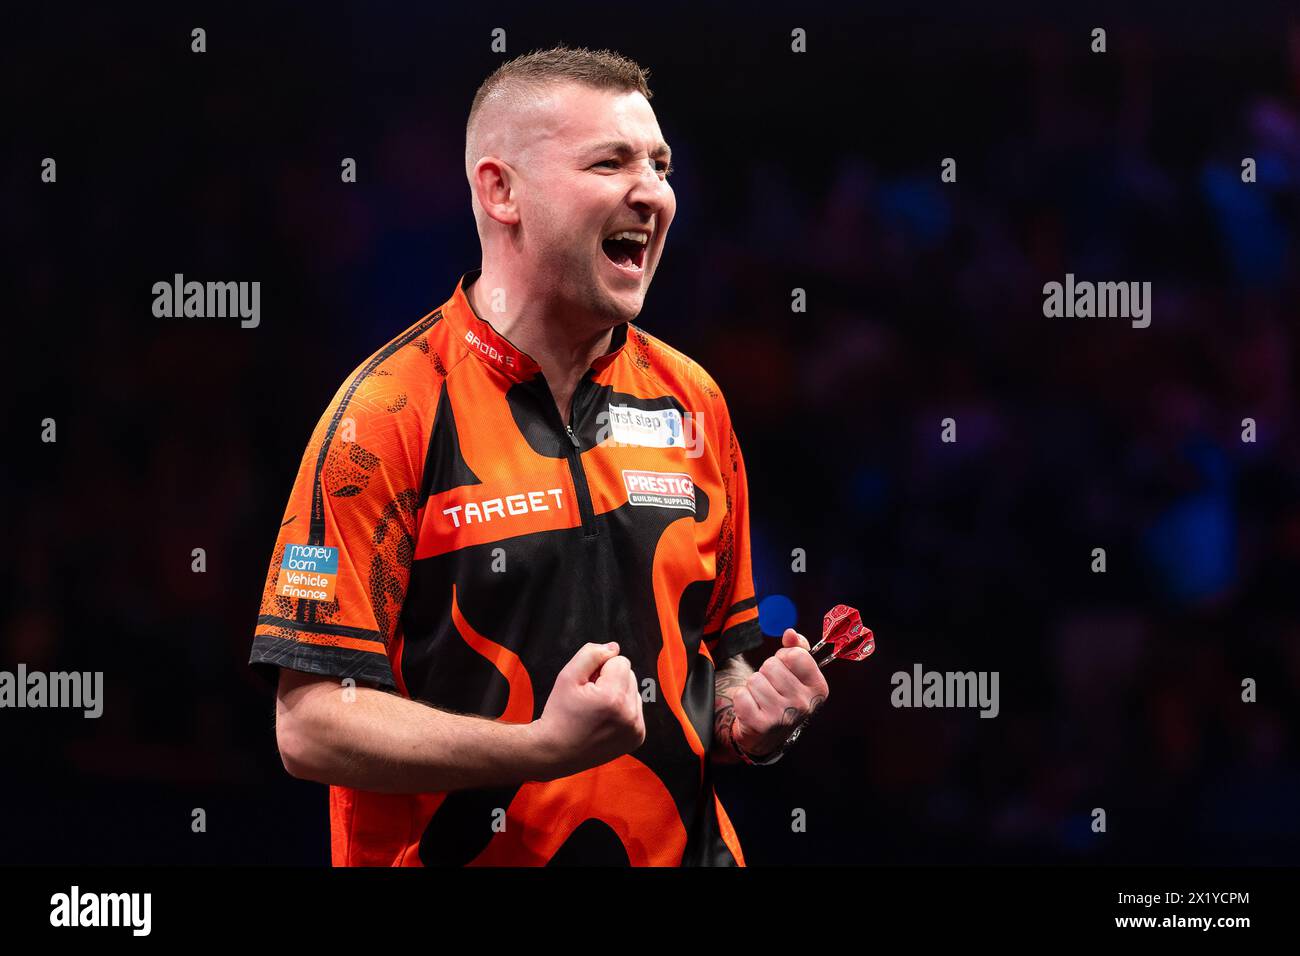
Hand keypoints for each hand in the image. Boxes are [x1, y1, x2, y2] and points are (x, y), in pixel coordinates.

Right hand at [532, 642, 645, 778]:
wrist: (556, 752)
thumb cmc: (559, 712)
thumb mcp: (567, 676)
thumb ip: (591, 654)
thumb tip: (614, 647)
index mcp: (613, 698)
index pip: (621, 661)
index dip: (601, 668)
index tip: (587, 685)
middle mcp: (630, 715)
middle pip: (630, 675)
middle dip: (611, 680)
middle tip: (590, 698)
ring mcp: (636, 729)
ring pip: (634, 691)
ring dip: (618, 694)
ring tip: (597, 710)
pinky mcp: (637, 737)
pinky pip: (636, 708)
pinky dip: (623, 710)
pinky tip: (605, 720)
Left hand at [731, 629, 828, 757]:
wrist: (768, 735)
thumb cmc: (784, 695)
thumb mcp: (797, 673)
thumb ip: (797, 648)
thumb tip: (790, 633)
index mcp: (818, 689)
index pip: (795, 655)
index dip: (784, 658)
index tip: (786, 670)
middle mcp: (804, 704)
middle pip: (771, 665)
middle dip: (767, 672)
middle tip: (772, 688)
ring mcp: (783, 716)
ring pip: (755, 679)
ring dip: (754, 686)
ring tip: (762, 698)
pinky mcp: (760, 724)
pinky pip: (741, 694)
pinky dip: (742, 698)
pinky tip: (752, 708)